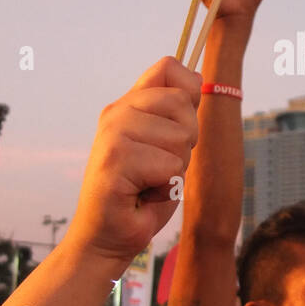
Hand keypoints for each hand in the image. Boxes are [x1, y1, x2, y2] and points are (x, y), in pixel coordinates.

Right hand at [66, 57, 200, 267]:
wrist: (107, 238)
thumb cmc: (141, 195)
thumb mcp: (164, 146)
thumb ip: (174, 113)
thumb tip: (197, 75)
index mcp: (128, 105)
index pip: (169, 67)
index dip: (188, 94)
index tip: (176, 127)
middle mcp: (117, 112)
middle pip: (183, 104)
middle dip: (185, 143)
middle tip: (159, 167)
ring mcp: (113, 133)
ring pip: (180, 138)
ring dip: (175, 169)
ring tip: (149, 183)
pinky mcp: (115, 160)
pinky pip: (170, 166)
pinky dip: (166, 188)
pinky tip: (142, 196)